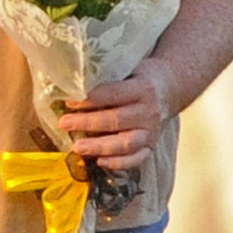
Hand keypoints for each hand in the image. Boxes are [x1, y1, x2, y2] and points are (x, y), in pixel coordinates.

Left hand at [58, 58, 171, 174]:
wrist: (169, 89)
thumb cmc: (139, 78)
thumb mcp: (128, 68)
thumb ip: (106, 77)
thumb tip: (71, 83)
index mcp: (143, 88)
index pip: (114, 94)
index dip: (90, 99)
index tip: (69, 102)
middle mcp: (149, 112)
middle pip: (117, 120)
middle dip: (88, 123)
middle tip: (64, 124)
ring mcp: (151, 132)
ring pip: (126, 143)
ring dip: (100, 146)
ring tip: (77, 147)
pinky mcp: (151, 146)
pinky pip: (137, 159)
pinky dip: (119, 163)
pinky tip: (100, 162)